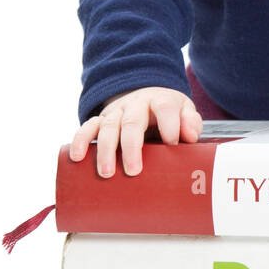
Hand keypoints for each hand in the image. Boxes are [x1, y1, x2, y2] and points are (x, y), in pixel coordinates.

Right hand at [69, 86, 202, 176]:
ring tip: (106, 173)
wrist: (146, 95)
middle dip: (131, 147)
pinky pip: (88, 127)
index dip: (170, 124)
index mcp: (160, 101)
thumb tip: (190, 137)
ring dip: (106, 150)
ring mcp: (117, 112)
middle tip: (133, 171)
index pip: (165, 108)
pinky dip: (81, 141)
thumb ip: (191, 122)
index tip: (172, 143)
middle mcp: (136, 105)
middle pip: (131, 122)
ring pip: (108, 127)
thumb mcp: (184, 111)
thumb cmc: (167, 112)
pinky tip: (78, 157)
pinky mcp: (102, 120)